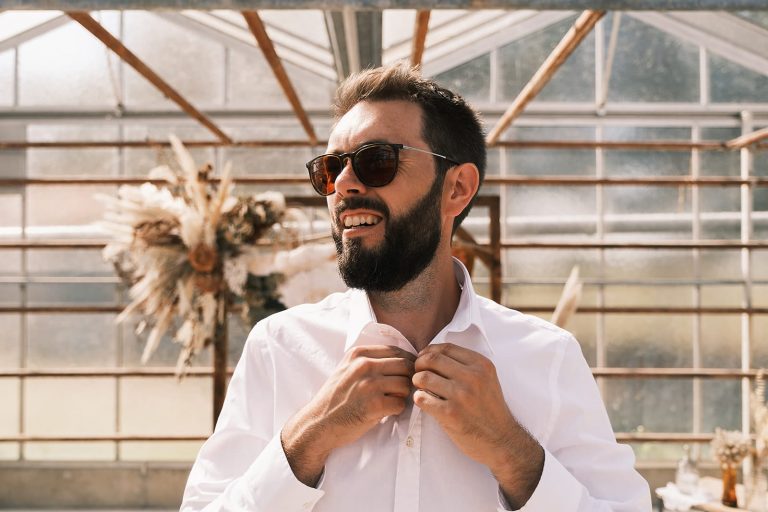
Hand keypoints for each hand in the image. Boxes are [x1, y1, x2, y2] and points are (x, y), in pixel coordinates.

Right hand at [281, 345, 415, 485]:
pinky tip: (386, 412)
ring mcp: (369, 385)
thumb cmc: (335, 397)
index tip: (407, 372)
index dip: (406, 361)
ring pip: (405, 384)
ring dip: (403, 395)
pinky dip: (397, 410)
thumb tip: (401, 358)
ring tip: (391, 401)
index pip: (396, 350)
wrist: (318, 422)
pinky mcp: (374, 405)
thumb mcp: (346, 369)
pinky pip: (400, 404)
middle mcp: (364, 366)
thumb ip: (368, 360)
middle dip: (408, 377)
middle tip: (403, 389)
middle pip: (405, 365)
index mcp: (358, 354)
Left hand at [412, 343, 543, 507]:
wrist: (502, 440)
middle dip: (419, 365)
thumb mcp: (487, 379)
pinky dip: (419, 398)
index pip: (446, 347)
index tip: (424, 359)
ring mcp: (461, 395)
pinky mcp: (451, 413)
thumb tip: (432, 355)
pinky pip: (422, 398)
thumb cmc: (490, 410)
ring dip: (417, 382)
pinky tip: (425, 402)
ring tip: (422, 389)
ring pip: (423, 377)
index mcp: (481, 365)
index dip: (429, 351)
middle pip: (432, 359)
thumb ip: (466, 366)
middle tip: (418, 373)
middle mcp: (472, 377)